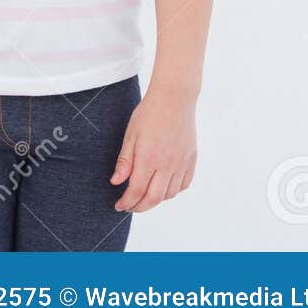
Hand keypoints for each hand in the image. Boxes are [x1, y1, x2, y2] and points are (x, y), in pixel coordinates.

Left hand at [111, 87, 197, 212]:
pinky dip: (173, 191)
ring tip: (144, 197)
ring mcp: (182, 163)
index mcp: (149, 158)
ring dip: (156, 200)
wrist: (174, 100)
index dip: (127, 202)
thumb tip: (116, 182)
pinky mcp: (191, 160)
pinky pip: (183, 184)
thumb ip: (124, 161)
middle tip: (130, 207)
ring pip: (170, 194)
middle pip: (154, 198)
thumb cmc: (148, 114)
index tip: (119, 206)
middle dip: (140, 207)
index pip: (137, 190)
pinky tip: (163, 188)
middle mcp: (167, 165)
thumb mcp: (130, 135)